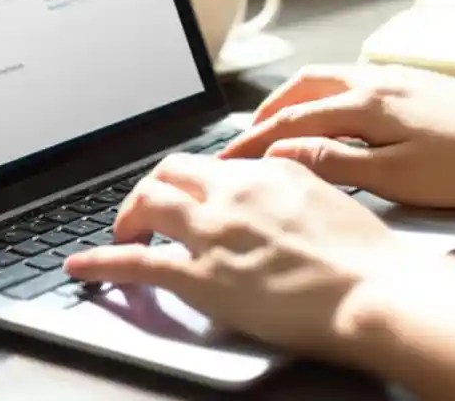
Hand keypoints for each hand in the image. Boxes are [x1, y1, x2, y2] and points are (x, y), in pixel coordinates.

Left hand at [64, 153, 403, 357]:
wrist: (372, 291)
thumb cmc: (367, 258)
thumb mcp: (332, 199)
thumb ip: (296, 187)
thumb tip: (280, 187)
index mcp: (267, 170)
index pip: (212, 162)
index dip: (191, 177)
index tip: (186, 189)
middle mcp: (232, 191)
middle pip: (170, 172)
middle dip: (152, 188)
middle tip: (146, 209)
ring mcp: (211, 232)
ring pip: (148, 203)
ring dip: (127, 216)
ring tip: (121, 231)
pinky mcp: (200, 275)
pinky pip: (136, 263)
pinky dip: (100, 263)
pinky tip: (82, 266)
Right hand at [220, 64, 454, 207]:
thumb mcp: (394, 177)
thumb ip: (333, 160)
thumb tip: (282, 148)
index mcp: (367, 103)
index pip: (292, 119)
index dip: (253, 140)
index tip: (226, 160)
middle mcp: (377, 82)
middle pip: (304, 85)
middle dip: (267, 109)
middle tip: (244, 137)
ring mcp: (400, 81)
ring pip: (330, 78)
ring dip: (296, 98)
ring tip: (279, 123)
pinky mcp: (419, 88)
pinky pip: (355, 82)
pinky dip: (327, 95)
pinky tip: (334, 115)